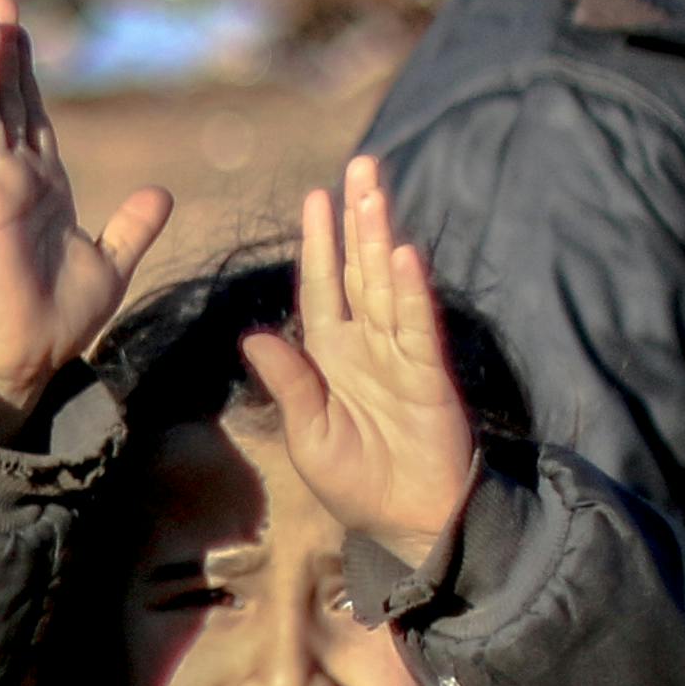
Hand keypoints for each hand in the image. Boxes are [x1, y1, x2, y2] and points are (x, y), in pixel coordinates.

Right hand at [0, 0, 172, 435]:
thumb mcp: (113, 261)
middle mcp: (16, 179)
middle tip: (0, 5)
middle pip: (6, 103)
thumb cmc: (64, 314)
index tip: (24, 28)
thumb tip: (162, 190)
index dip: (28, 72)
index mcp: (45, 185)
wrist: (35, 354)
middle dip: (3, 54)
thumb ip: (133, 225)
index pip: (33, 115)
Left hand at [239, 160, 480, 569]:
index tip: (318, 195)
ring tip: (377, 191)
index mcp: (332, 355)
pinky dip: (408, 293)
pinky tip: (402, 256)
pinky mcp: (429, 377)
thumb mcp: (308, 434)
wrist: (404, 521)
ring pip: (388, 286)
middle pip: (360, 270)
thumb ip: (289, 384)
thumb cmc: (355, 480)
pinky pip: (416, 328)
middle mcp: (368, 345)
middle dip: (359, 219)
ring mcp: (401, 357)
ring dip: (381, 238)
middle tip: (362, 165)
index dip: (321, 242)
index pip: (323, 287)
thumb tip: (255, 336)